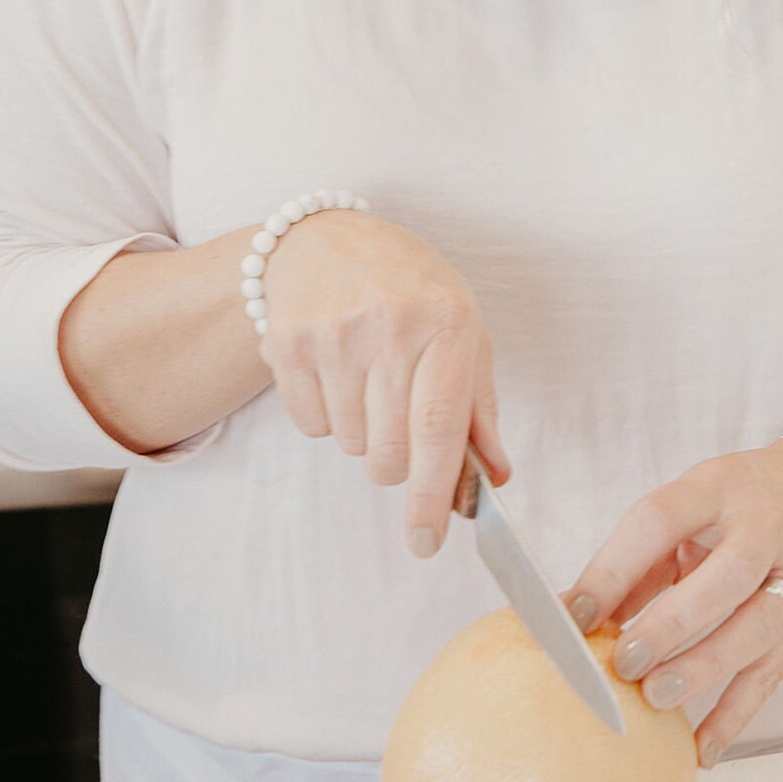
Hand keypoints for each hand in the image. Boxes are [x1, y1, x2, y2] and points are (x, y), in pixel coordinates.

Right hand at [262, 213, 508, 550]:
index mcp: (446, 322)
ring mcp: (334, 333)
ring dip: (364, 434)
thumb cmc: (409, 290)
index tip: (427, 541)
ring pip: (351, 445)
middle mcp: (389, 325)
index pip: (437, 428)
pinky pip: (312, 426)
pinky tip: (336, 372)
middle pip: (389, 452)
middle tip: (400, 423)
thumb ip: (478, 409)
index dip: (431, 493)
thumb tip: (494, 477)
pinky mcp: (288, 343)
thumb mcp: (462, 331)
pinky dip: (328, 417)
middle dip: (398, 463)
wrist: (324, 239)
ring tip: (368, 379)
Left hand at [564, 431, 782, 766]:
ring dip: (705, 668)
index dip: (614, 569)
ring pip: (758, 627)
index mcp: (717, 487)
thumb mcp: (688, 506)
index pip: (661, 520)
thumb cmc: (739, 504)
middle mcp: (764, 527)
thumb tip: (574, 616)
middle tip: (624, 663)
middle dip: (671, 625)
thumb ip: (636, 560)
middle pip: (726, 577)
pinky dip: (737, 715)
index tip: (575, 614)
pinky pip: (774, 673)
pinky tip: (703, 748)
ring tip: (656, 698)